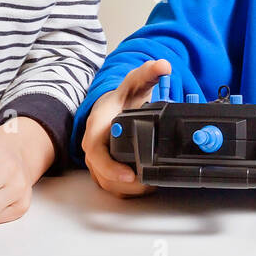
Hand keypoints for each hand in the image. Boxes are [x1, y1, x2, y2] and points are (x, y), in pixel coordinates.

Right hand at [81, 58, 171, 197]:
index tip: (129, 175)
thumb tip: (163, 65)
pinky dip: (126, 189)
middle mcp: (93, 145)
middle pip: (102, 173)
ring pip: (106, 183)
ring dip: (127, 189)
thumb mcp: (135, 83)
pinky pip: (110, 184)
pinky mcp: (102, 168)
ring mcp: (96, 158)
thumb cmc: (121, 98)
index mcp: (97, 126)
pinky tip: (144, 185)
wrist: (111, 107)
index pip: (97, 152)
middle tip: (148, 184)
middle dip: (125, 184)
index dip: (110, 167)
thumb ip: (148, 73)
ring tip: (150, 185)